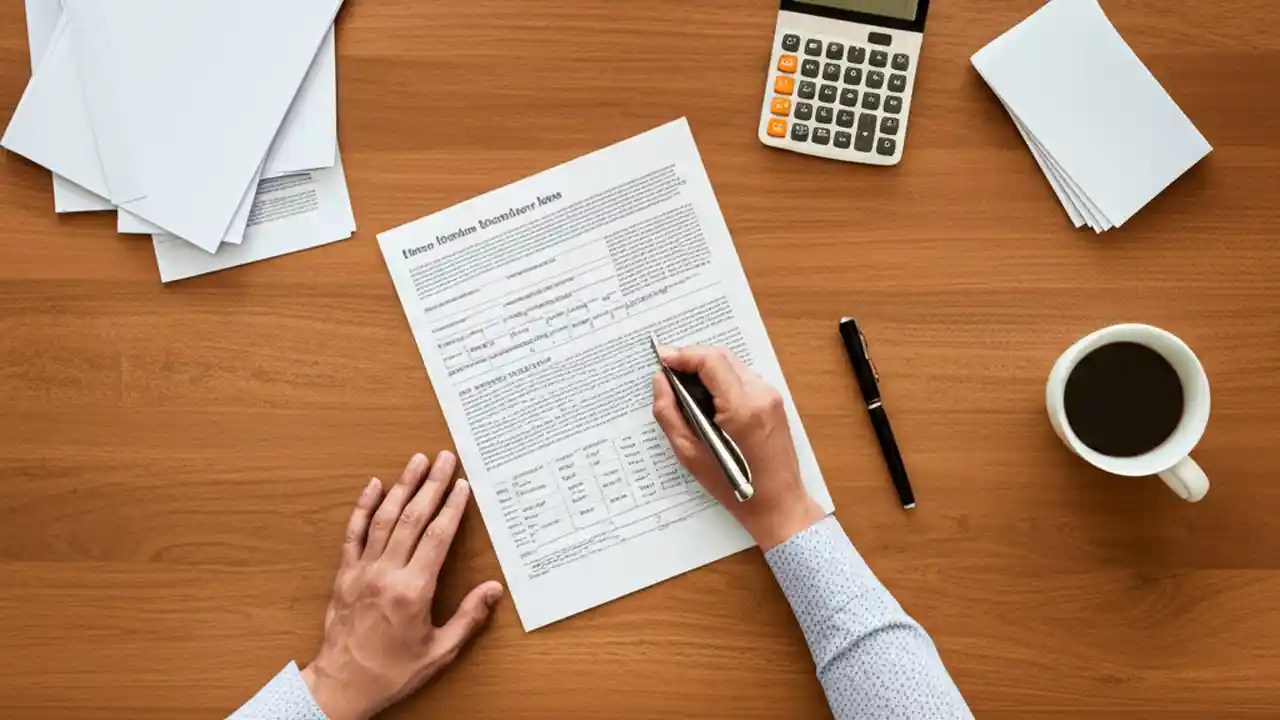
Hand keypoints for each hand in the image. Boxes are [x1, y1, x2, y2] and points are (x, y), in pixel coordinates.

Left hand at [301, 452, 504, 719]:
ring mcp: (362, 571)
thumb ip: (468, 618)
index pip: (437, 537)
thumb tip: (493, 589)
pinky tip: (373, 486)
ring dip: (402, 486)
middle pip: (412, 518)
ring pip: (384, 518)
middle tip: (445, 458)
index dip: (452, 508)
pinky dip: (363, 507)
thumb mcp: (439, 651)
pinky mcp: (344, 574)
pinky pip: (353, 533)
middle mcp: (386, 574)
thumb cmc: (392, 672)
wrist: (342, 685)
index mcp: (413, 591)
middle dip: (432, 485)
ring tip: (416, 461)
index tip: (462, 485)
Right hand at [651, 346, 824, 549]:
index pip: (710, 360)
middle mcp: (760, 395)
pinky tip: (707, 398)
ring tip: (684, 386)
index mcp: (741, 408)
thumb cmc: (735, 487)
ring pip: (732, 364)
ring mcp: (771, 396)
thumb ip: (669, 413)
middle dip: (692, 358)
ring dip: (707, 368)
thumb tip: (660, 382)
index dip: (683, 354)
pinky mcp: (774, 402)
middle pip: (721, 356)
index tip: (662, 358)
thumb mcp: (690, 454)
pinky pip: (742, 378)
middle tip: (668, 371)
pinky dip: (721, 379)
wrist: (778, 503)